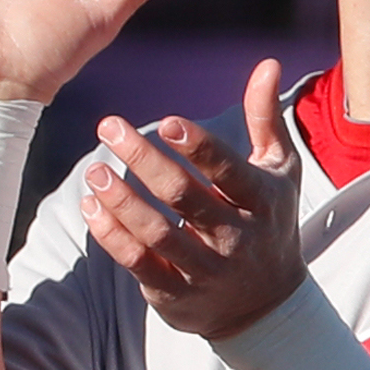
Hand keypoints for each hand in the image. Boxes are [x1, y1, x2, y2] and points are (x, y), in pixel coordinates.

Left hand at [82, 60, 305, 339]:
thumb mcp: (279, 171)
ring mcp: (205, 270)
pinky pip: (138, 264)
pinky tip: (91, 207)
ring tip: (95, 170)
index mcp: (261, 201)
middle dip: (144, 159)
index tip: (165, 121)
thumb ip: (264, 118)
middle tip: (109, 126)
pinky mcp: (176, 295)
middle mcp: (235, 237)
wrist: (268, 306)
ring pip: (156, 233)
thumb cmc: (269, 221)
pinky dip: (111, 236)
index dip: (197, 146)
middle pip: (184, 197)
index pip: (228, 170)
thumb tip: (267, 63)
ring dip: (121, 200)